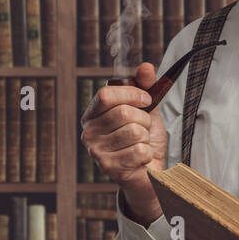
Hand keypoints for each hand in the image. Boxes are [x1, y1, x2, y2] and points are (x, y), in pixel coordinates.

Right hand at [79, 62, 165, 223]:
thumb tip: (145, 67)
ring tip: (140, 144)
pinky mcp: (109, 168)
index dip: (131, 93)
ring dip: (146, 137)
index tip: (146, 99)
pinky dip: (147, 153)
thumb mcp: (146, 109)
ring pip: (134, 131)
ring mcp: (97, 152)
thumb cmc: (143, 140)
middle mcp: (89, 133)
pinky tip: (140, 159)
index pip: (106, 94)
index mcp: (92, 115)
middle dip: (143, 120)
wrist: (149, 173)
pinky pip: (139, 150)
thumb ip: (145, 87)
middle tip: (143, 130)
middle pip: (123, 112)